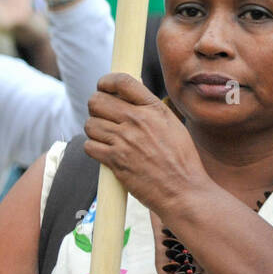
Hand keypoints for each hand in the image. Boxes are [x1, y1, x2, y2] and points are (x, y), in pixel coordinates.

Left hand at [83, 73, 209, 212]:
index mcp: (154, 109)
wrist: (183, 191)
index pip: (122, 81)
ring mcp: (124, 140)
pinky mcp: (114, 160)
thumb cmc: (181, 160)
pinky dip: (94, 148)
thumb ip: (150, 108)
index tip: (103, 87)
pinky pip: (89, 145)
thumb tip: (128, 92)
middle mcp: (138, 121)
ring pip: (90, 124)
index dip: (106, 81)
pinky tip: (106, 152)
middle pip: (96, 101)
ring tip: (107, 137)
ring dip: (94, 130)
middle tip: (103, 116)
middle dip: (96, 107)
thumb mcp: (173, 125)